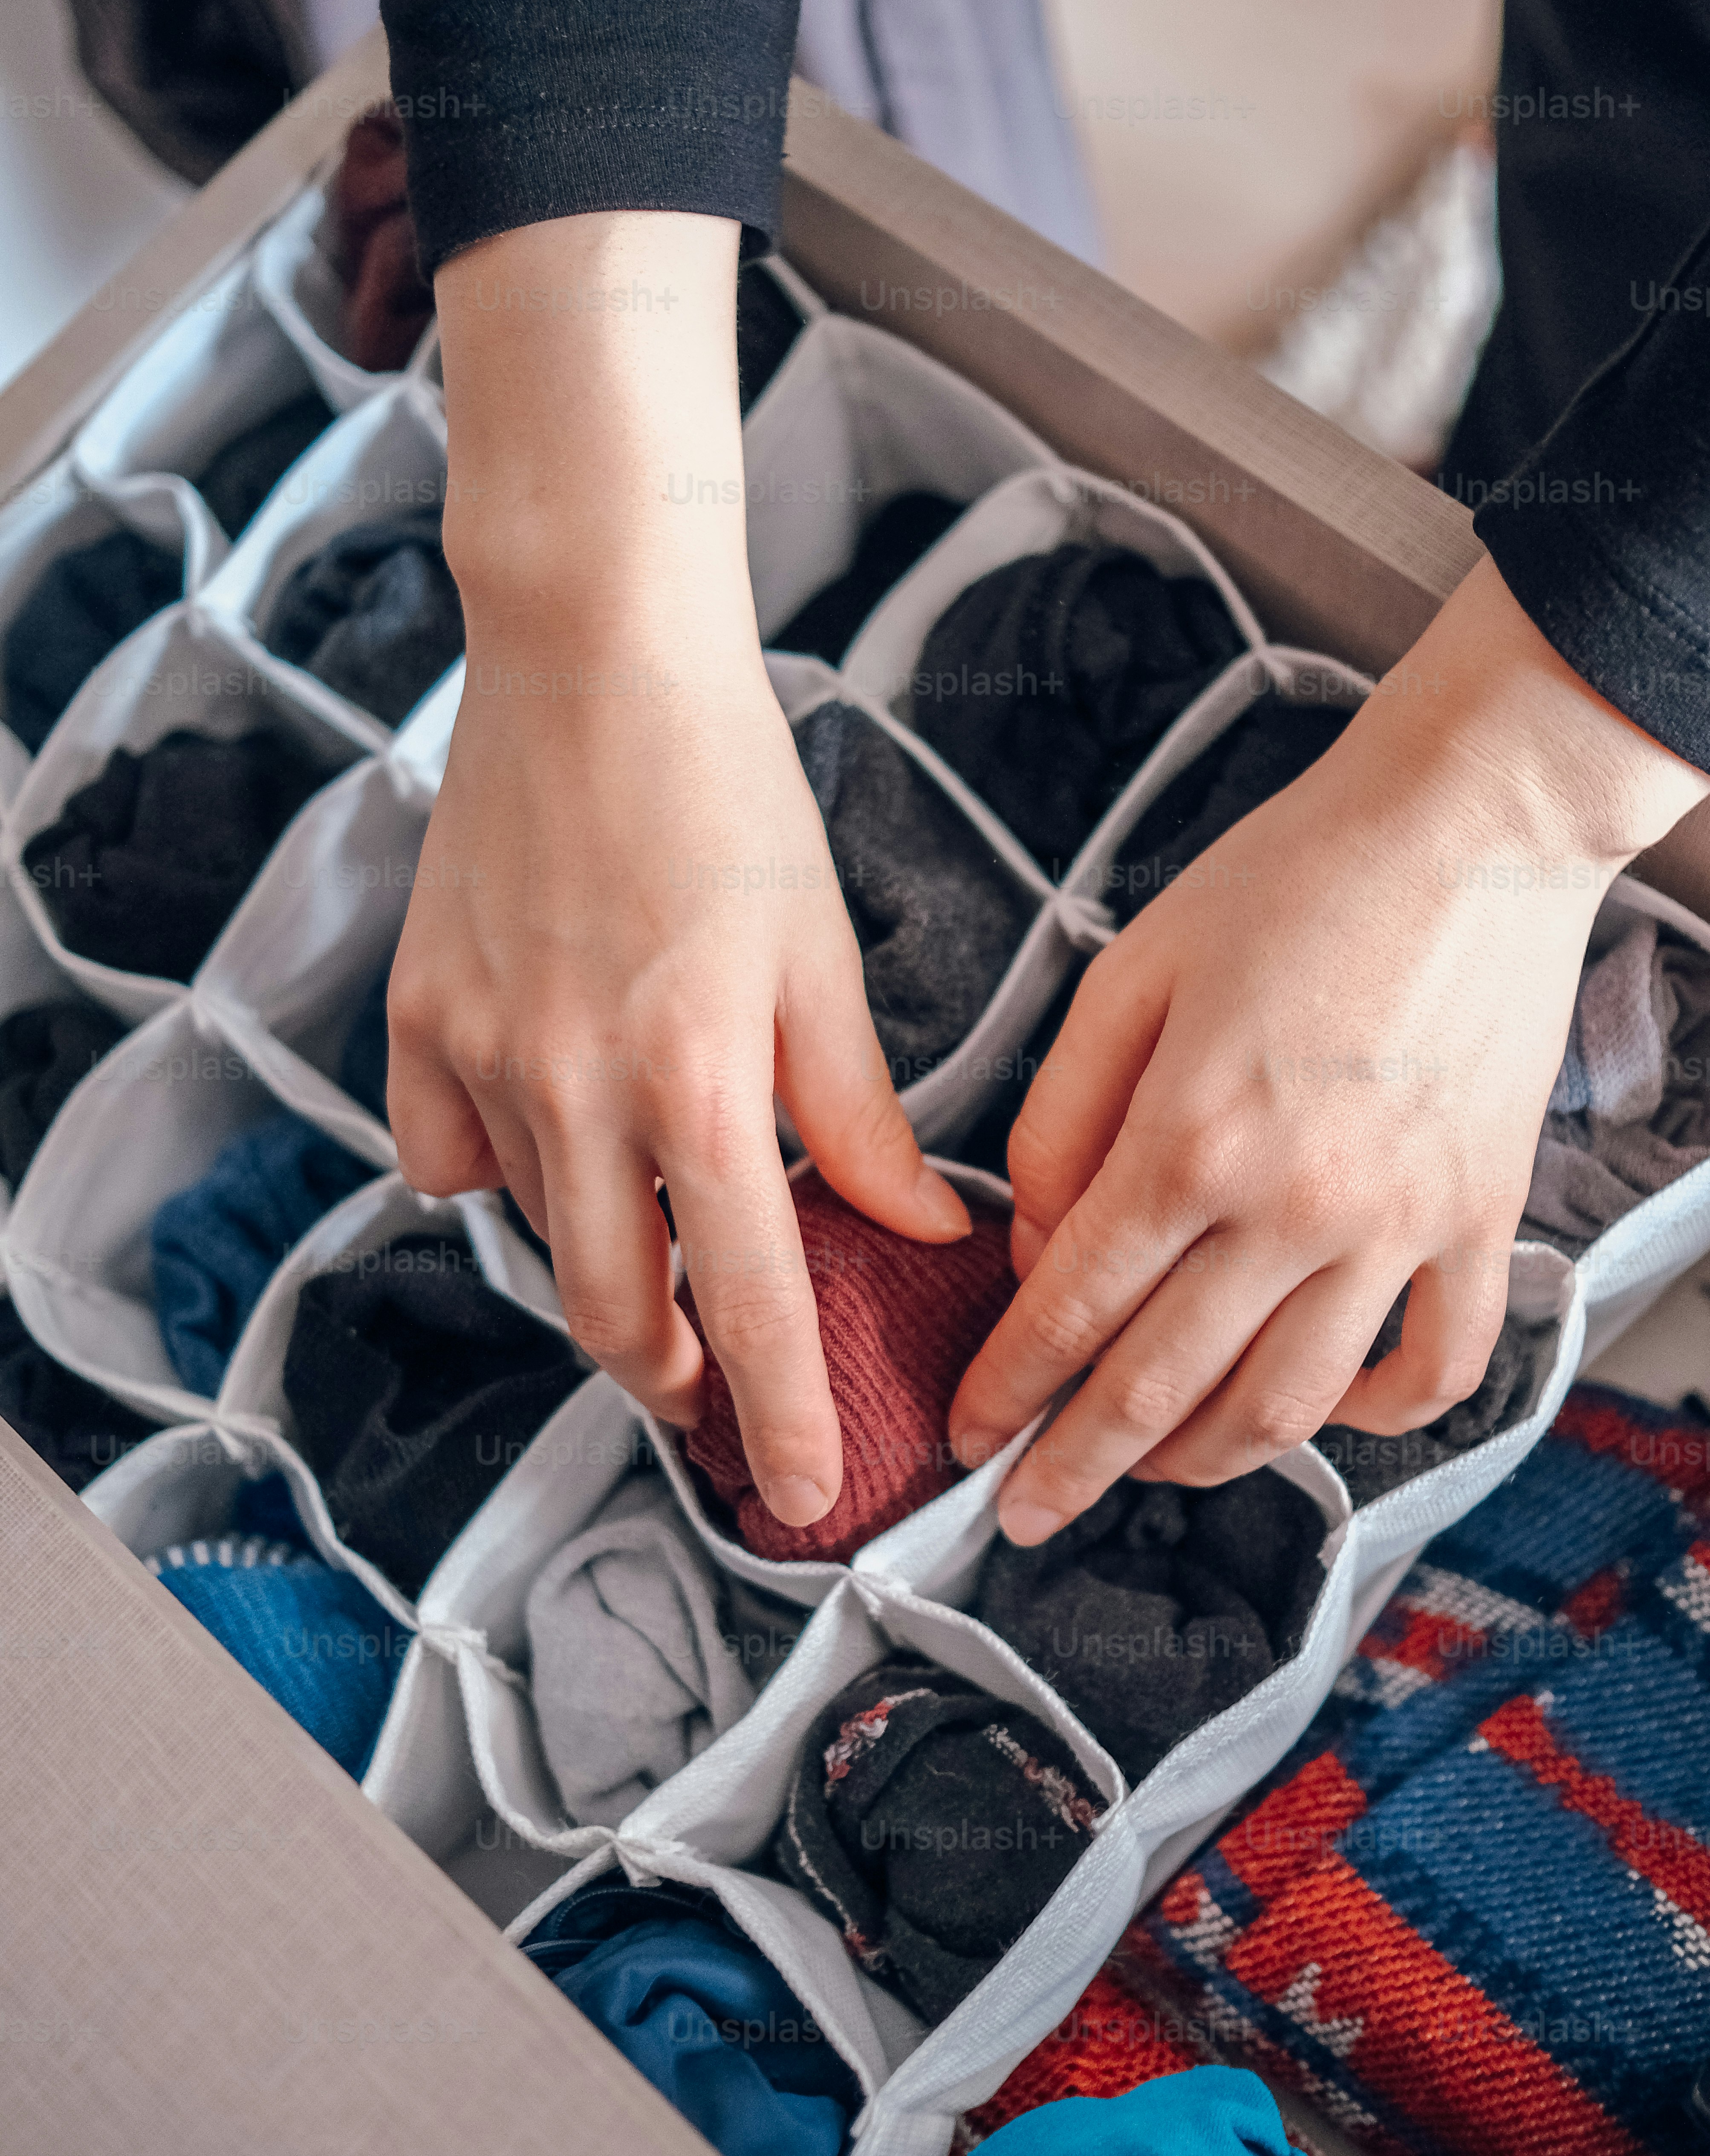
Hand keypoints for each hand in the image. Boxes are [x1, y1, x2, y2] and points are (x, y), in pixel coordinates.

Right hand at [390, 211, 968, 1529]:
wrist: (592, 661)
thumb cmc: (726, 796)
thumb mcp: (823, 962)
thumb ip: (860, 1120)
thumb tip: (921, 1233)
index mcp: (699, 1086)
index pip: (749, 1307)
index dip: (779, 1418)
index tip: (798, 1494)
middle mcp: (575, 1094)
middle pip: (613, 1316)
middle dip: (671, 1378)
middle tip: (717, 1380)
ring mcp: (478, 1060)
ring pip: (536, 1239)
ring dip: (601, 1266)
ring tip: (653, 1230)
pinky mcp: (414, 1021)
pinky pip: (450, 1156)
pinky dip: (502, 1169)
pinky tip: (553, 1124)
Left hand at [950, 555, 1709, 1539]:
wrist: (1472, 823)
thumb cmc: (1294, 878)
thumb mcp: (1127, 972)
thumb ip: (1062, 1122)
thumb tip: (1045, 1248)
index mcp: (1192, 1138)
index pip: (1069, 1310)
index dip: (1005, 1389)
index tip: (965, 1436)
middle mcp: (1296, 1207)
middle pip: (1162, 1385)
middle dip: (1078, 1462)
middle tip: (1023, 1507)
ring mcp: (1399, 1225)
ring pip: (1287, 1404)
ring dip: (1201, 1460)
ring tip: (1146, 1470)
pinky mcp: (1481, 1219)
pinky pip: (1433, 1366)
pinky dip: (1371, 1417)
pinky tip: (1312, 1415)